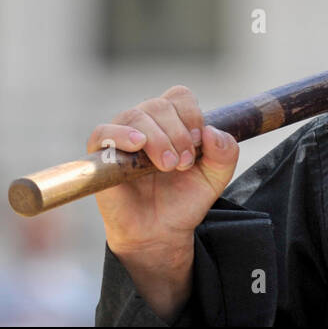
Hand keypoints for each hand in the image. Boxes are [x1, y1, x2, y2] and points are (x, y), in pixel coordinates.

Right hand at [88, 86, 238, 318]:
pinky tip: (137, 144)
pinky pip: (103, 132)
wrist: (159, 232)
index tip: (198, 142)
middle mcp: (146, 122)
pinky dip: (120, 134)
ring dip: (157, 138)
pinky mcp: (102, 155)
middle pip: (159, 105)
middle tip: (183, 163)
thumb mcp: (215, 177)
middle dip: (177, 133)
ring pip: (135, 116)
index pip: (179, 97)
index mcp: (172, 120)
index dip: (191, 115)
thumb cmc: (183, 199)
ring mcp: (122, 136)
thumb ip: (225, 152)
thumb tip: (212, 131)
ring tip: (167, 165)